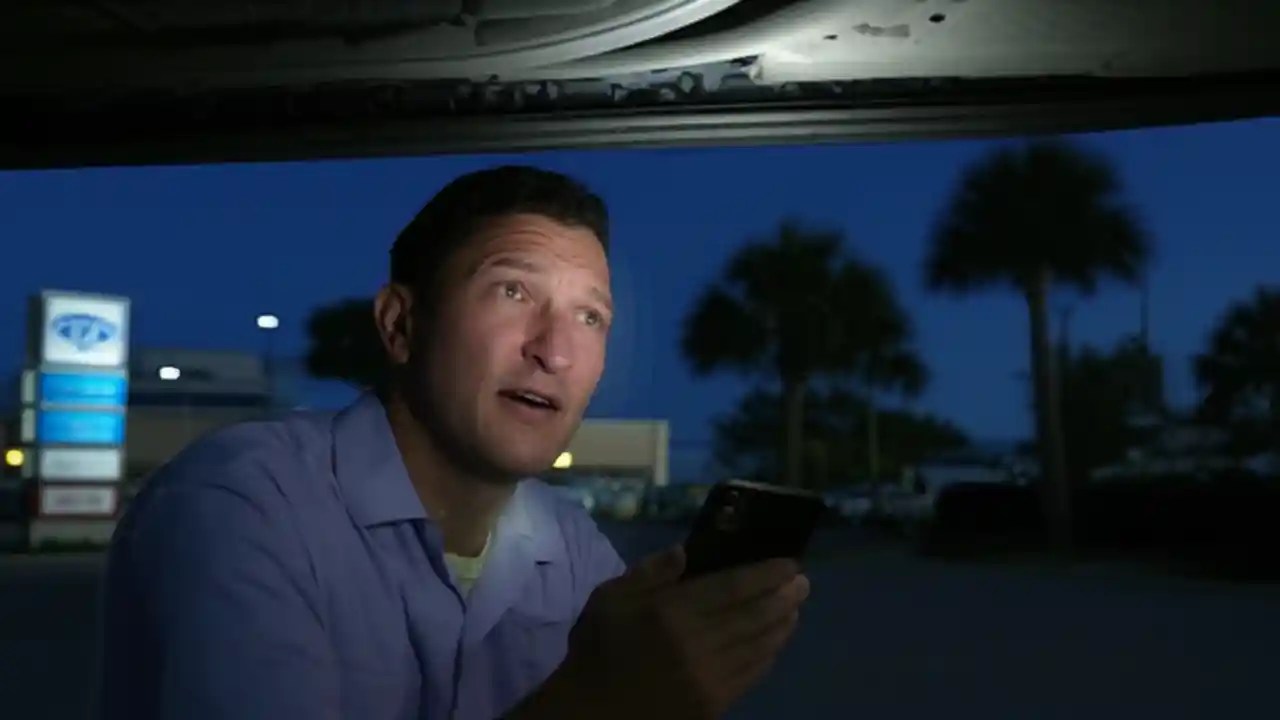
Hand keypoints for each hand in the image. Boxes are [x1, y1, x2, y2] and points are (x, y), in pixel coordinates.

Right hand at [513, 546, 809, 719]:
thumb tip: (685, 551)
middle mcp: (696, 644)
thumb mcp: (609, 599)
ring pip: (759, 646)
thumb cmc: (599, 649)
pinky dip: (769, 655)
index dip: (766, 574)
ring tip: (795, 607)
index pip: (732, 588)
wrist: (592, 712)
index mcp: (670, 613)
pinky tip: (776, 643)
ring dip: (782, 625)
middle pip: (754, 616)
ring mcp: (708, 679)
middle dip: (784, 596)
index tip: (790, 563)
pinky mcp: (713, 705)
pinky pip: (751, 675)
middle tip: (803, 582)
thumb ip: (648, 573)